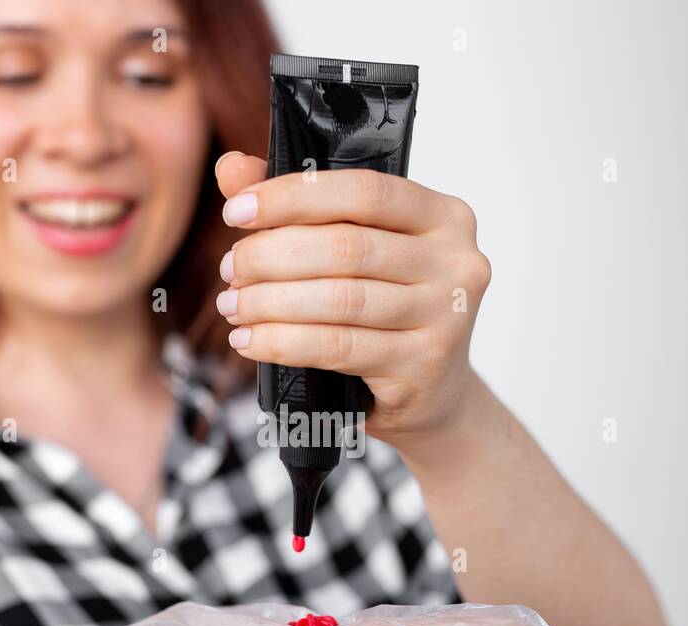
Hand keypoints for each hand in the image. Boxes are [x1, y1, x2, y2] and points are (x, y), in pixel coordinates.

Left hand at [214, 152, 492, 450]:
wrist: (435, 394)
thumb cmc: (390, 312)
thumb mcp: (356, 251)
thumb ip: (298, 207)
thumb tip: (232, 168)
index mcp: (443, 216)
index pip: (363, 191)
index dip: (294, 196)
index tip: (237, 210)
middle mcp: (456, 262)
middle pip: (347, 247)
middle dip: (272, 256)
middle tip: (231, 270)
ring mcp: (446, 317)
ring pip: (339, 300)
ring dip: (270, 302)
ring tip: (232, 307)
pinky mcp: (424, 366)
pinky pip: (338, 348)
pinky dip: (283, 343)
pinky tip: (250, 341)